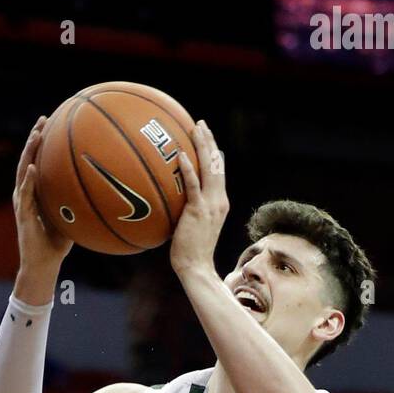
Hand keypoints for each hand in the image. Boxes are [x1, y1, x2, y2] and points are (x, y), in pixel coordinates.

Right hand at [14, 117, 72, 272]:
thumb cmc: (56, 244)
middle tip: (44, 119)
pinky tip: (33, 167)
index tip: (51, 122)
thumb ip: (78, 202)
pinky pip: (25, 194)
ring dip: (29, 152)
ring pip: (23, 171)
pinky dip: (28, 180)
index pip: (37, 161)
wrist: (43, 265)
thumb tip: (101, 189)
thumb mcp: (71, 217)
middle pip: (28, 159)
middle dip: (34, 138)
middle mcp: (25, 194)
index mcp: (35, 192)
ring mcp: (22, 203)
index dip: (42, 142)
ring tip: (36, 135)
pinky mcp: (22, 216)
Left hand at [169, 120, 228, 277]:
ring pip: (209, 169)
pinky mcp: (198, 212)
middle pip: (217, 164)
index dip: (214, 153)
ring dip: (203, 146)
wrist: (196, 268)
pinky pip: (193, 186)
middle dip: (209, 142)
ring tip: (195, 129)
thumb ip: (189, 210)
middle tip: (201, 124)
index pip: (219, 172)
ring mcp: (211, 205)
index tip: (207, 137)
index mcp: (219, 202)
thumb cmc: (189, 252)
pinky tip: (181, 155)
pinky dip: (188, 169)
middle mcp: (219, 200)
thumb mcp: (192, 226)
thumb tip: (174, 201)